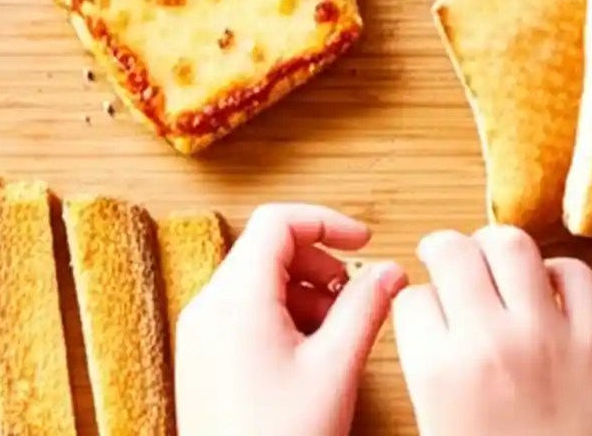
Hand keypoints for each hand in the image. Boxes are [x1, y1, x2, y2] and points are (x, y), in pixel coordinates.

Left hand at [175, 204, 408, 435]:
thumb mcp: (335, 368)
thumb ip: (366, 308)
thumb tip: (390, 271)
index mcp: (237, 300)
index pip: (278, 222)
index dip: (327, 221)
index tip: (364, 241)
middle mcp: (208, 308)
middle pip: (266, 248)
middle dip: (318, 263)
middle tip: (354, 294)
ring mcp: (200, 334)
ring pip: (256, 280)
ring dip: (303, 290)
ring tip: (337, 331)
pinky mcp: (203, 359)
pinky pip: (243, 312)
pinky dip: (281, 314)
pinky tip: (310, 353)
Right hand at [393, 227, 591, 435]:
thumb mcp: (438, 428)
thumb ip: (429, 370)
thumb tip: (430, 316)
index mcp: (438, 372)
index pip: (411, 297)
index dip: (417, 300)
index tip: (427, 308)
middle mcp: (489, 342)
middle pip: (452, 251)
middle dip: (442, 250)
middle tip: (449, 260)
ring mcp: (548, 335)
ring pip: (510, 243)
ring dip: (495, 249)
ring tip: (496, 264)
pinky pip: (575, 273)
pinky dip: (557, 275)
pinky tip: (549, 294)